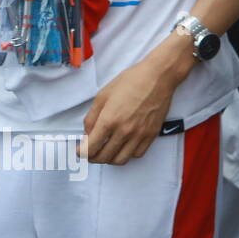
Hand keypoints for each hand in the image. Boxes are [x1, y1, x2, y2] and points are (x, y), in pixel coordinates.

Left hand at [81, 36, 193, 164]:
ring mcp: (139, 134)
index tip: (80, 150)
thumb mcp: (103, 95)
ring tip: (107, 151)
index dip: (81, 153)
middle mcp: (124, 131)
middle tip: (91, 152)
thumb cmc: (131, 81)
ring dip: (110, 159)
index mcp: (109, 120)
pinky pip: (137, 154)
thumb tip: (88, 133)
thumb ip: (91, 117)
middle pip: (103, 157)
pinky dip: (127, 154)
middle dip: (93, 158)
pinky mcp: (152, 134)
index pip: (90, 149)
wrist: (158, 77)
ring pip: (120, 160)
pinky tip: (124, 146)